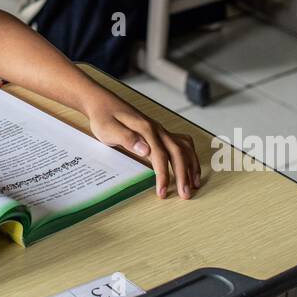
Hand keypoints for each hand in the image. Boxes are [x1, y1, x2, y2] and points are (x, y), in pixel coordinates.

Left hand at [86, 94, 200, 198]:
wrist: (102, 102)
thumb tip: (146, 150)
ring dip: (191, 165)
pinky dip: (190, 155)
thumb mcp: (108, 129)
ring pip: (184, 147)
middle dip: (183, 175)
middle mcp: (157, 129)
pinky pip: (182, 142)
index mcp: (145, 129)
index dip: (163, 175)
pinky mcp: (160, 132)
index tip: (162, 191)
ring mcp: (160, 130)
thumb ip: (127, 138)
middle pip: (178, 152)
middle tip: (185, 194)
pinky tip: (191, 165)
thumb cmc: (104, 116)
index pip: (160, 155)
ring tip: (194, 183)